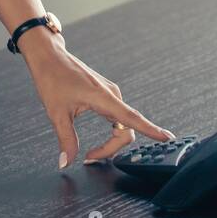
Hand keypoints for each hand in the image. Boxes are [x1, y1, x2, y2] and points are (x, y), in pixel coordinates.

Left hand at [21, 38, 175, 168]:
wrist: (48, 55)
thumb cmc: (52, 77)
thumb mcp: (56, 112)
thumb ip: (66, 139)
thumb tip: (67, 162)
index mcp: (103, 97)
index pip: (132, 118)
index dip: (151, 130)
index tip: (167, 138)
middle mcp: (111, 94)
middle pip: (126, 129)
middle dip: (112, 148)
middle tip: (89, 158)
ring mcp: (109, 93)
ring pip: (122, 125)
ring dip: (111, 142)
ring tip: (92, 152)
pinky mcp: (105, 93)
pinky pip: (117, 117)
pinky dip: (112, 131)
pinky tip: (103, 139)